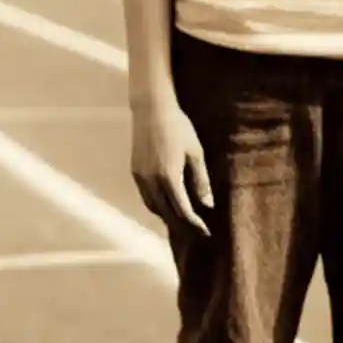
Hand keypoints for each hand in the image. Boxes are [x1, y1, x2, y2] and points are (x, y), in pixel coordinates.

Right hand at [129, 101, 213, 235]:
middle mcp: (152, 181)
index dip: (195, 224)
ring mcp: (140, 177)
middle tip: (195, 233)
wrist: (151, 110)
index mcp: (169, 177)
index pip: (183, 210)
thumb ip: (201, 181)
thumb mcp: (196, 153)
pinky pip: (146, 196)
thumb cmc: (179, 128)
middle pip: (166, 213)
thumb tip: (207, 205)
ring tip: (182, 222)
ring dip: (167, 217)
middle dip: (181, 226)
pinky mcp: (135, 171)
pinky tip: (166, 205)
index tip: (206, 232)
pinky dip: (156, 206)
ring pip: (153, 207)